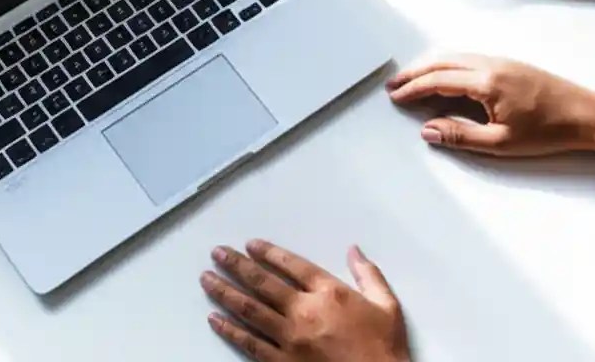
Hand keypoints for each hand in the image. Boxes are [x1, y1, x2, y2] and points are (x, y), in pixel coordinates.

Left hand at [200, 240, 409, 361]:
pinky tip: (214, 319)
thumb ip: (369, 275)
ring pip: (249, 310)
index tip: (250, 244)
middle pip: (263, 283)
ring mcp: (290, 339)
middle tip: (218, 253)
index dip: (269, 253)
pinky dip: (230, 330)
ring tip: (207, 279)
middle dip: (237, 265)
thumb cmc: (385, 350)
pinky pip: (250, 343)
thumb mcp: (387, 306)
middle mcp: (305, 311)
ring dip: (225, 292)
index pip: (292, 265)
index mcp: (330, 293)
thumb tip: (354, 250)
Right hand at [386, 54, 594, 156]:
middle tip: (395, 85)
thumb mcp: (502, 142)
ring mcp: (501, 61)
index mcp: (487, 82)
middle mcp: (492, 64)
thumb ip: (461, 136)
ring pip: (455, 57)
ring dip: (431, 67)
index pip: (439, 81)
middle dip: (415, 73)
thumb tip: (429, 130)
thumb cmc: (550, 130)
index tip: (397, 97)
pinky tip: (445, 76)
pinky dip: (448, 65)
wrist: (586, 115)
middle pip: (443, 62)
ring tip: (413, 80)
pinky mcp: (510, 64)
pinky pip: (469, 58)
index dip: (414, 88)